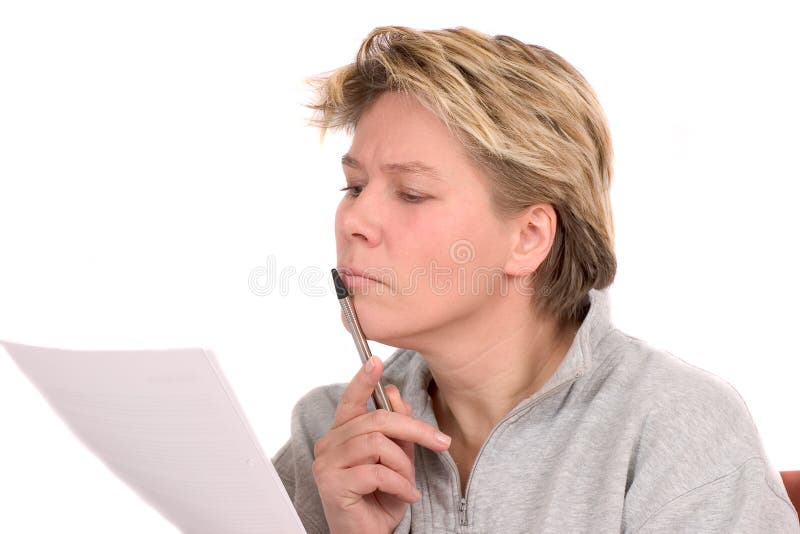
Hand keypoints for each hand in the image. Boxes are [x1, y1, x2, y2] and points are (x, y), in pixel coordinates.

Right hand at [312, 355, 451, 533]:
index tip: (375, 361)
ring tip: (409, 482)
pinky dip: (400, 484)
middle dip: (414, 430)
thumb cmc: (379, 500)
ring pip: (377, 444)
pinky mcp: (332, 484)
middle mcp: (328, 445)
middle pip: (375, 421)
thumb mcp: (396, 460)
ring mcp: (326, 464)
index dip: (363, 380)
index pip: (351, 401)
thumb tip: (394, 394)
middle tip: (440, 442)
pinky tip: (407, 496)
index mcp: (341, 435)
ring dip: (403, 465)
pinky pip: (376, 472)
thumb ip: (396, 430)